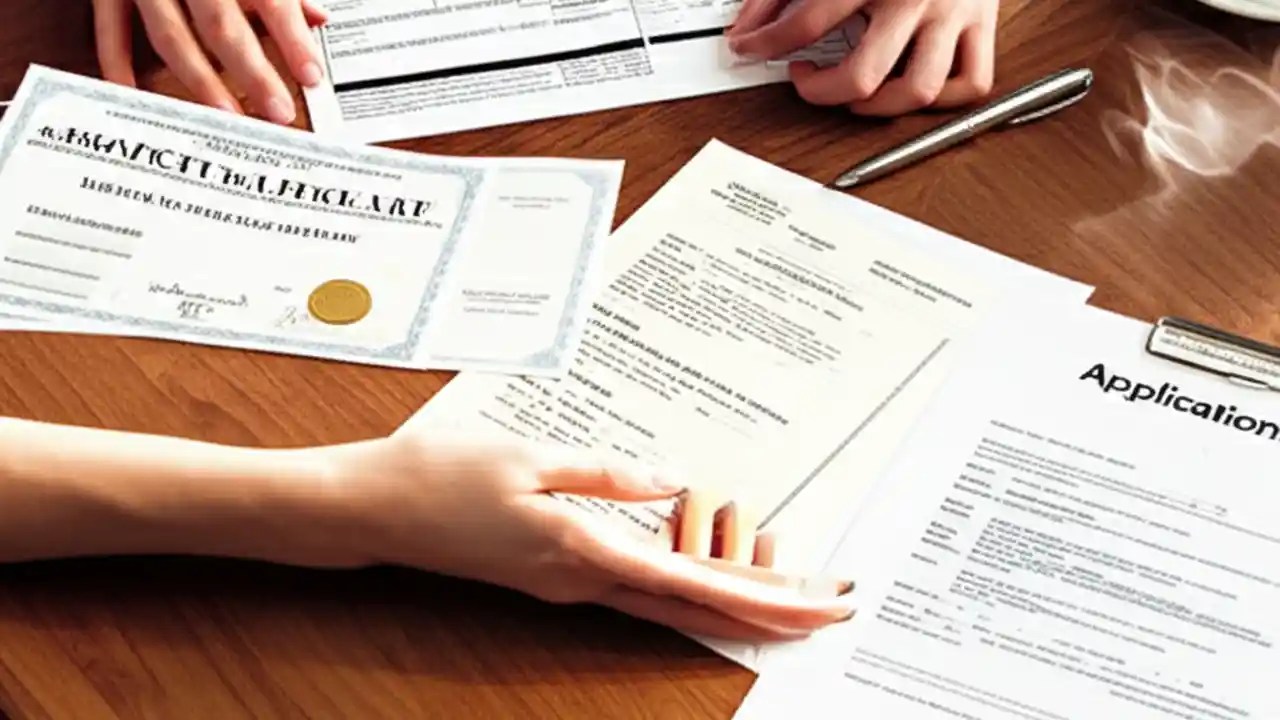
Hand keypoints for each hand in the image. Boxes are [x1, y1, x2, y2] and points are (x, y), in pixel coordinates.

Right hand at [91, 0, 329, 123]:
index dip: (292, 39)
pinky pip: (111, 32)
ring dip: (200, 82)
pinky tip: (139, 100)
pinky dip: (121, 70)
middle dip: (253, 72)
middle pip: (221, 23)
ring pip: (171, 36)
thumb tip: (317, 17)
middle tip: (278, 110)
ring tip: (227, 116)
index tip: (312, 76)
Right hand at [321, 431, 856, 640]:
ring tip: (788, 596)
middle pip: (694, 606)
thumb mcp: (528, 455)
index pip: (693, 584)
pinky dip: (685, 589)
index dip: (761, 597)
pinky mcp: (555, 572)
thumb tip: (671, 482)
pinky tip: (707, 577)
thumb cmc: (442, 475)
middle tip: (830, 610)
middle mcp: (584, 579)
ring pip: (670, 601)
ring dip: (733, 601)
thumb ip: (605, 473)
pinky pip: (638, 588)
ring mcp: (569, 582)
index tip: (815, 604)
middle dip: (767, 611)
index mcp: (584, 549)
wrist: (376, 509)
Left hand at [728, 0, 998, 115]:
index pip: (806, 23)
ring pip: (917, 90)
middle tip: (803, 77)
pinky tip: (906, 85)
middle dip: (819, 90)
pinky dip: (939, 98)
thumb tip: (747, 25)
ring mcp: (952, 12)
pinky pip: (970, 83)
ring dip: (878, 106)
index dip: (764, 43)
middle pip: (862, 76)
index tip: (747, 48)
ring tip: (854, 93)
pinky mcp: (982, 23)